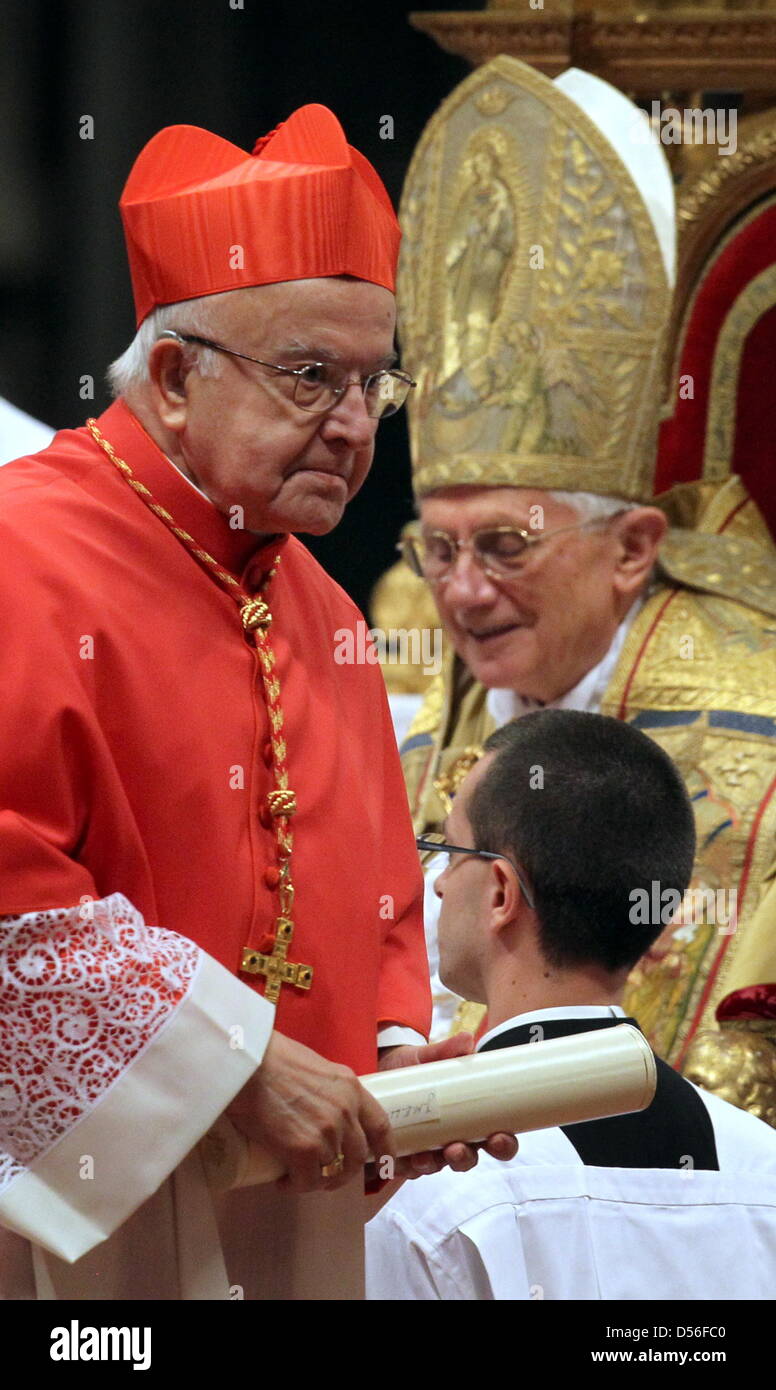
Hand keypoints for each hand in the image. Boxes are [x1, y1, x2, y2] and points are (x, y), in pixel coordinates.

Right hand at [227, 1030, 395, 1193]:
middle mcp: (345, 1111)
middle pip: (358, 1156)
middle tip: (325, 1177)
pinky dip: (296, 1186)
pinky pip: (308, 1181)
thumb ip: (328, 1090)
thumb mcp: (315, 1068)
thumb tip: (320, 1108)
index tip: (383, 1163)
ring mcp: (327, 1132)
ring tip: (296, 1177)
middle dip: (343, 1173)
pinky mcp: (304, 1150)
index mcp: (351, 1087)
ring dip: (316, 1180)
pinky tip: (282, 1182)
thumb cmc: (271, 1058)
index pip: (380, 1125)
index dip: (385, 1149)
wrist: (247, 1062)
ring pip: (332, 1171)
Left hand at [375, 1032, 517, 1179]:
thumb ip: (447, 1050)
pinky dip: (406, 1166)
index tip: (500, 1137)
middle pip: (468, 1159)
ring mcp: (427, 1148)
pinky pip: (406, 1168)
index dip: (503, 1145)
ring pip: (436, 1166)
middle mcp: (452, 1138)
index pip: (496, 1139)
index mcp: (470, 1118)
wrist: (380, 1066)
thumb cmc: (415, 1066)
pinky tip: (404, 1160)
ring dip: (433, 1164)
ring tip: (426, 1156)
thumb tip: (467, 1040)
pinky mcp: (401, 1152)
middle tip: (457, 1149)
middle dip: (465, 1159)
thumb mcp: (430, 1057)